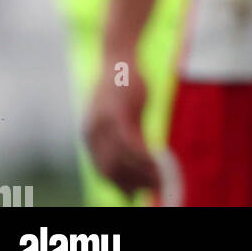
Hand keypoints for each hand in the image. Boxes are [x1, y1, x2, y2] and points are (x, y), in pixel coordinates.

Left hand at [83, 59, 158, 197]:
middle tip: (153, 189)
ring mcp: (104, 125)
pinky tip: (158, 164)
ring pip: (123, 161)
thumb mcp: (125, 114)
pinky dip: (145, 159)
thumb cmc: (124, 85)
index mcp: (90, 136)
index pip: (104, 170)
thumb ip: (129, 136)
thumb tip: (139, 157)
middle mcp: (93, 133)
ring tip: (161, 180)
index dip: (121, 185)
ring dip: (143, 174)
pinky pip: (131, 145)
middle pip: (112, 170)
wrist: (120, 57)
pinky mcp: (119, 115)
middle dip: (133, 184)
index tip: (137, 194)